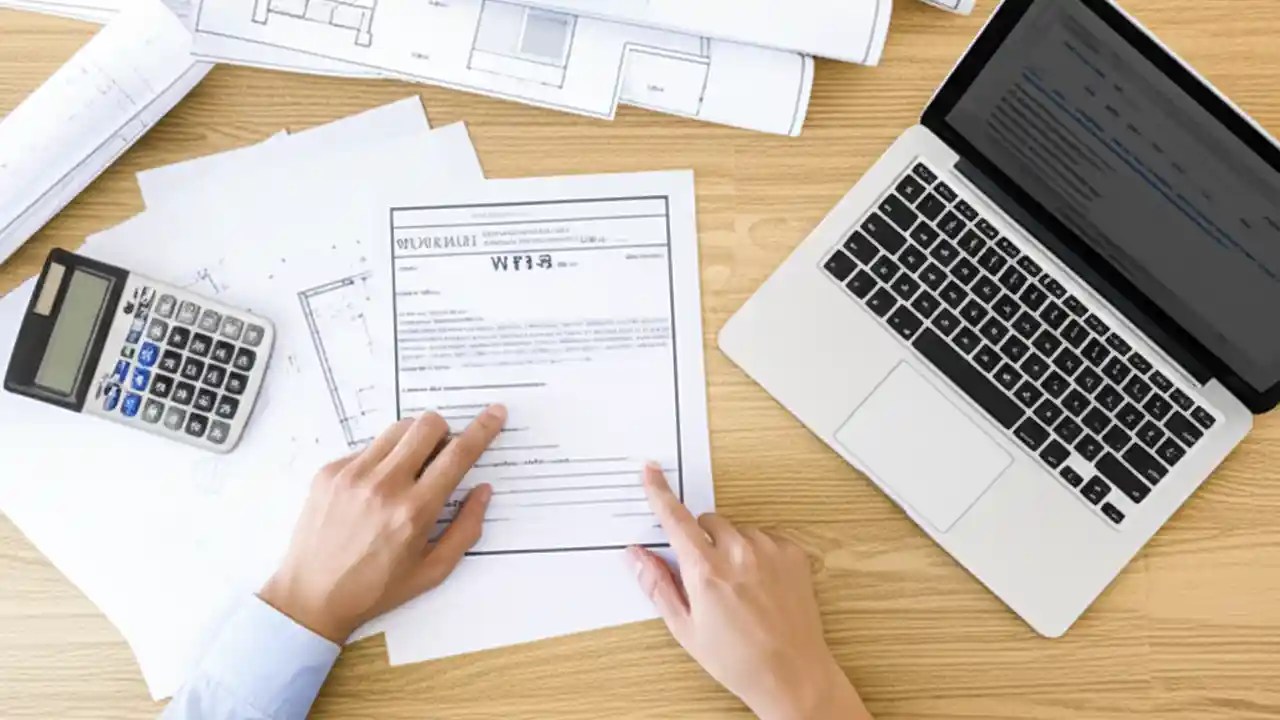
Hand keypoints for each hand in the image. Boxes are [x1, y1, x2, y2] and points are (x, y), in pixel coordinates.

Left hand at [259, 406, 505, 642]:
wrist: (311, 596)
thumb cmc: (375, 589)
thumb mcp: (432, 571)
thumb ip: (466, 529)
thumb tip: (483, 491)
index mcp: (414, 511)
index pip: (458, 455)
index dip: (482, 430)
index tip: (495, 413)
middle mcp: (383, 486)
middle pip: (427, 425)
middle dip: (444, 431)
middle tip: (441, 454)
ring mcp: (352, 475)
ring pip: (397, 429)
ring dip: (413, 440)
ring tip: (407, 472)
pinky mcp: (329, 472)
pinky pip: (367, 448)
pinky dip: (381, 460)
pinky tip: (373, 491)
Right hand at [630, 464, 871, 719]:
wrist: (792, 673)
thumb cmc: (738, 659)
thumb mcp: (686, 628)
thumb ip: (658, 585)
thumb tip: (636, 555)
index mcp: (706, 572)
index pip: (676, 519)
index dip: (660, 493)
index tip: (651, 472)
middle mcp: (738, 553)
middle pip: (708, 522)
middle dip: (701, 540)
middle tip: (707, 575)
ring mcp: (769, 551)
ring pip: (737, 530)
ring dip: (732, 547)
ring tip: (740, 588)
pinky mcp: (793, 553)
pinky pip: (766, 538)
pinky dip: (759, 553)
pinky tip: (762, 586)